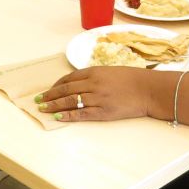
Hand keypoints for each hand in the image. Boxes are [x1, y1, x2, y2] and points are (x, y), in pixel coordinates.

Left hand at [37, 67, 157, 121]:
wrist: (148, 90)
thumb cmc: (132, 79)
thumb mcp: (111, 71)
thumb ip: (95, 76)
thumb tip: (79, 84)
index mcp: (95, 72)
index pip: (69, 78)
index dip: (56, 85)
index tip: (49, 90)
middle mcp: (93, 84)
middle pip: (66, 90)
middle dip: (50, 95)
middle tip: (39, 100)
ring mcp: (98, 98)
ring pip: (70, 102)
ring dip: (54, 105)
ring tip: (44, 109)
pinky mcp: (103, 112)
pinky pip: (81, 114)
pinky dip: (68, 115)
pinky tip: (58, 117)